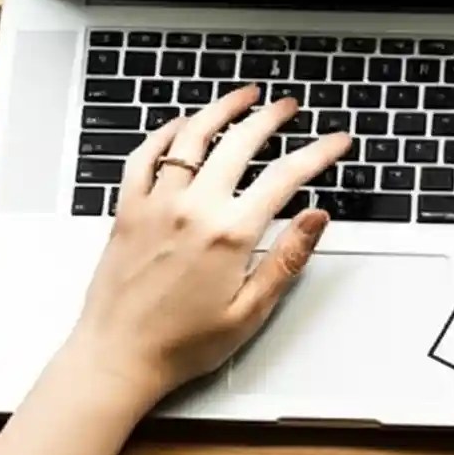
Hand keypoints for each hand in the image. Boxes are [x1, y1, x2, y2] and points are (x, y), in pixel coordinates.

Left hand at [69, 85, 349, 401]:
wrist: (117, 358)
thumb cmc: (182, 343)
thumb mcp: (251, 310)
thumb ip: (287, 258)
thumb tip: (317, 219)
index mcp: (230, 234)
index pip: (286, 176)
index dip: (318, 152)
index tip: (336, 140)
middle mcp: (193, 209)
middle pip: (240, 143)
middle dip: (270, 117)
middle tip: (288, 107)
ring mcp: (156, 204)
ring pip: (192, 137)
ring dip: (221, 109)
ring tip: (243, 96)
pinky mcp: (127, 209)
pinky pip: (145, 156)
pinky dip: (164, 133)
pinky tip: (180, 125)